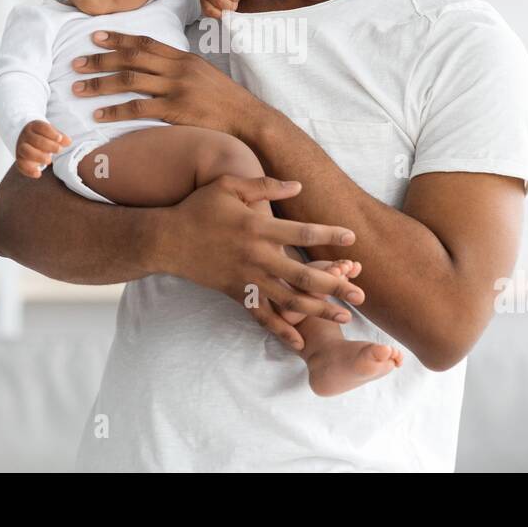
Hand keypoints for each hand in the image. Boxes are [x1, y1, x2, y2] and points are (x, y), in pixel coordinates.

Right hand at [15, 119, 70, 178]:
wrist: (25, 139)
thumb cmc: (42, 136)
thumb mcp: (50, 133)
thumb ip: (60, 137)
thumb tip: (68, 142)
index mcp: (34, 127)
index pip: (41, 127)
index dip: (51, 133)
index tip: (59, 138)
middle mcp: (26, 136)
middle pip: (34, 139)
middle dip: (48, 145)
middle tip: (59, 150)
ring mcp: (21, 147)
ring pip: (26, 151)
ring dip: (38, 156)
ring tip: (49, 161)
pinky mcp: (19, 159)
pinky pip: (20, 164)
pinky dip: (29, 170)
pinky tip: (38, 174)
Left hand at [72, 30, 265, 138]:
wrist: (248, 119)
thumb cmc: (225, 101)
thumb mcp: (204, 75)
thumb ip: (180, 70)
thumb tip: (158, 69)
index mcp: (183, 58)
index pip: (145, 42)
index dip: (118, 38)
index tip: (95, 36)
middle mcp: (177, 69)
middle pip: (131, 58)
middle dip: (100, 59)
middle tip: (76, 63)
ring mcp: (176, 88)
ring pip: (129, 80)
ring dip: (100, 83)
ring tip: (78, 88)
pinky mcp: (176, 110)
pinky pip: (138, 108)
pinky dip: (115, 110)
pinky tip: (98, 114)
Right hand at [158, 175, 364, 350]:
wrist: (166, 240)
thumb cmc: (199, 208)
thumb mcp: (228, 186)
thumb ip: (264, 185)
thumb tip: (298, 186)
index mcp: (257, 227)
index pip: (303, 232)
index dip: (329, 235)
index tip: (352, 238)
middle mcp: (256, 256)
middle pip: (303, 274)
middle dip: (335, 284)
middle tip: (361, 292)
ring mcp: (246, 278)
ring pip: (289, 299)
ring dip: (319, 310)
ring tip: (345, 318)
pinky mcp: (237, 293)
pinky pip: (262, 316)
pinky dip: (281, 330)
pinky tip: (300, 341)